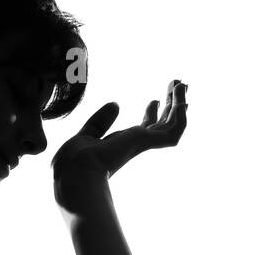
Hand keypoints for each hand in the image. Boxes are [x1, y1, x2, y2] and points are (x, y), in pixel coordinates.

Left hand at [52, 79, 187, 216]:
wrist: (74, 171)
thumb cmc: (73, 162)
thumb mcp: (86, 135)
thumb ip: (100, 122)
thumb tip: (115, 104)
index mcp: (121, 145)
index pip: (144, 129)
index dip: (151, 114)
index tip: (154, 101)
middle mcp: (135, 146)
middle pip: (162, 124)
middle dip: (171, 105)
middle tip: (178, 84)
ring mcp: (142, 145)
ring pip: (172, 125)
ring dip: (179, 104)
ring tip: (182, 83)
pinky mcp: (146, 142)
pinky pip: (174, 130)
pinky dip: (181, 115)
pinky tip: (181, 99)